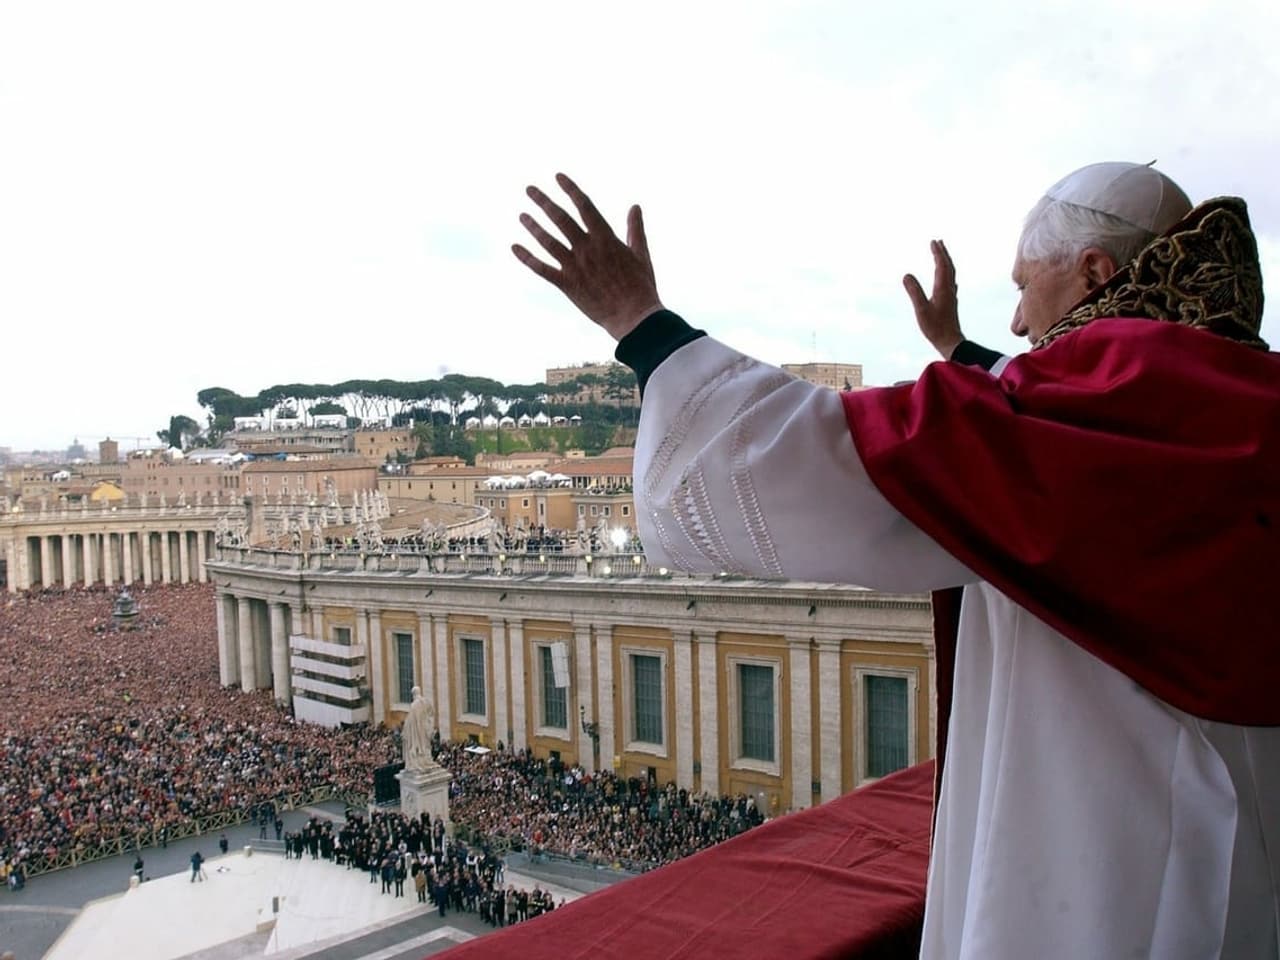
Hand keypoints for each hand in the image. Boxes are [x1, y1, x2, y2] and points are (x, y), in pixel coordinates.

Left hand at [512, 173, 662, 340]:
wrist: (634, 317)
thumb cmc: (641, 287)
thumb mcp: (641, 254)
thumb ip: (635, 229)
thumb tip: (635, 207)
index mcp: (606, 238)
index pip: (584, 205)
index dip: (570, 189)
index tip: (558, 177)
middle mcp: (587, 248)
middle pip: (560, 219)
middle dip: (543, 202)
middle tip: (529, 189)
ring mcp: (575, 266)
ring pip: (548, 241)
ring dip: (533, 226)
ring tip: (521, 215)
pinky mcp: (567, 285)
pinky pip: (542, 269)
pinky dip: (527, 258)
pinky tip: (514, 247)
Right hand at [903, 239, 962, 358]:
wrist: (951, 341)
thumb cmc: (935, 328)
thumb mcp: (921, 309)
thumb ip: (914, 292)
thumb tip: (906, 275)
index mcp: (943, 288)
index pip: (941, 265)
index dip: (937, 253)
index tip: (933, 242)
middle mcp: (949, 289)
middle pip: (948, 267)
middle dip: (943, 253)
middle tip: (938, 242)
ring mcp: (951, 295)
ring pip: (951, 273)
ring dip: (946, 261)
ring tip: (941, 254)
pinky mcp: (950, 302)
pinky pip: (950, 281)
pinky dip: (947, 273)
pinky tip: (945, 276)